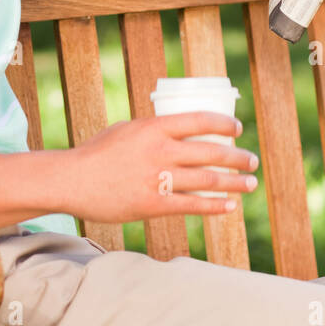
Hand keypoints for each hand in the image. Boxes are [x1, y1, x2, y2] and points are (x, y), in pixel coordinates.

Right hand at [67, 112, 260, 223]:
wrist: (72, 180)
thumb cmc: (97, 153)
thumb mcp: (126, 130)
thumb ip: (153, 132)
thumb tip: (177, 133)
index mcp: (154, 127)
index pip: (200, 120)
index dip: (224, 123)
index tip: (238, 128)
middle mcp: (160, 151)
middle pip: (211, 151)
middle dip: (238, 157)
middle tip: (252, 160)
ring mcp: (158, 178)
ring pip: (207, 180)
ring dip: (235, 183)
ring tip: (250, 184)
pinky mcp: (154, 205)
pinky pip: (193, 205)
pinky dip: (216, 205)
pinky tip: (230, 206)